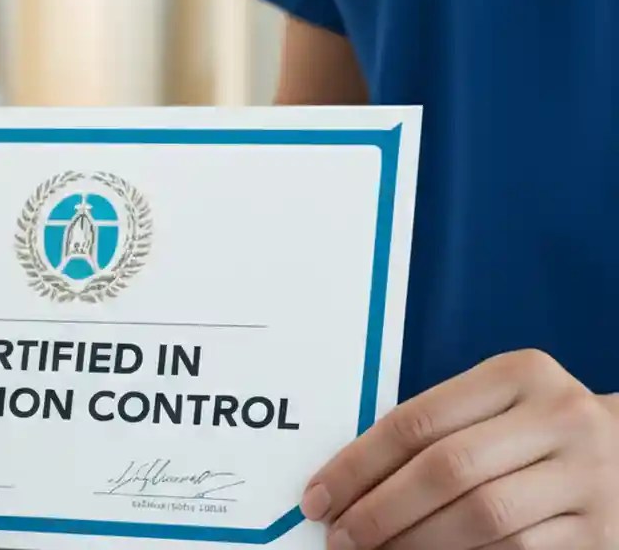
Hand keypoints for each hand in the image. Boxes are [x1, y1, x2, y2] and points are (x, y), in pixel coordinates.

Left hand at [301, 349, 618, 548]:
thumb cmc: (535, 429)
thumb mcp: (493, 406)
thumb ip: (434, 429)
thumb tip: (348, 482)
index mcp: (520, 374)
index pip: (415, 421)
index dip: (357, 465)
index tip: (318, 497)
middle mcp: (561, 418)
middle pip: (445, 470)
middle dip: (379, 510)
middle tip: (339, 536)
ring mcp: (587, 477)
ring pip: (480, 518)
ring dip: (413, 543)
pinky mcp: (600, 532)